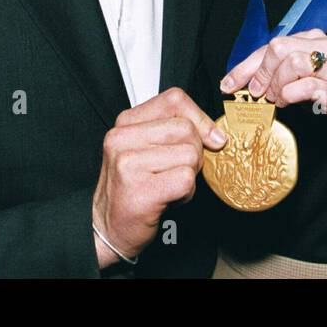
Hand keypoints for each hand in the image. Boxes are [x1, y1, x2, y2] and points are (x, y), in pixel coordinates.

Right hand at [91, 87, 225, 268]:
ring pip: (190, 154)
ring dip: (190, 175)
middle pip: (186, 128)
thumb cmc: (134, 187)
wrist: (108, 227)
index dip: (199, 118)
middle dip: (195, 152)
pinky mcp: (140, 190)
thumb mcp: (148, 149)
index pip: (174, 99)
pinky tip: (169, 199)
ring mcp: (128, 164)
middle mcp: (121, 138)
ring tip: (169, 185)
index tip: (208, 137)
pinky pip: (186, 180)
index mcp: (125, 122)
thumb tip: (218, 135)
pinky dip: (186, 193)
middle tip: (178, 170)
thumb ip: (176, 131)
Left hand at [220, 30, 326, 138]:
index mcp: (310, 39)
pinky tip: (288, 103)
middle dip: (261, 73)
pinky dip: (289, 96)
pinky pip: (305, 85)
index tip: (227, 85)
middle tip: (256, 94)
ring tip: (276, 101)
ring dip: (276, 86)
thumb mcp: (301, 78)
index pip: (270, 46)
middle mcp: (323, 46)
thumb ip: (277, 74)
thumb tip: (244, 83)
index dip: (245, 66)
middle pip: (278, 48)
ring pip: (291, 63)